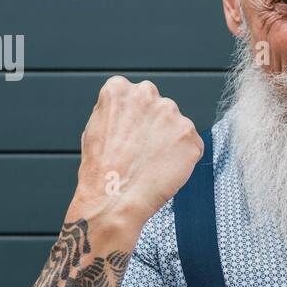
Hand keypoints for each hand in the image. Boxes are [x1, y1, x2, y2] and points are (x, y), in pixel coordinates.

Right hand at [72, 76, 204, 225]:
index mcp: (119, 88)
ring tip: (151, 164)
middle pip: (159, 107)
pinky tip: (164, 170)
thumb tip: (130, 109)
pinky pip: (192, 146)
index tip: (129, 136)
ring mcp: (172, 114)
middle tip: (142, 152)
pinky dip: (183, 158)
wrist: (113, 199)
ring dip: (170, 142)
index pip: (136, 96)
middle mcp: (147, 94)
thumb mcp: (94, 127)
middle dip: (155, 126)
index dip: (134, 119)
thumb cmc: (100, 169)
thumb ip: (116, 110)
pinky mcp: (190, 136)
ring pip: (177, 126)